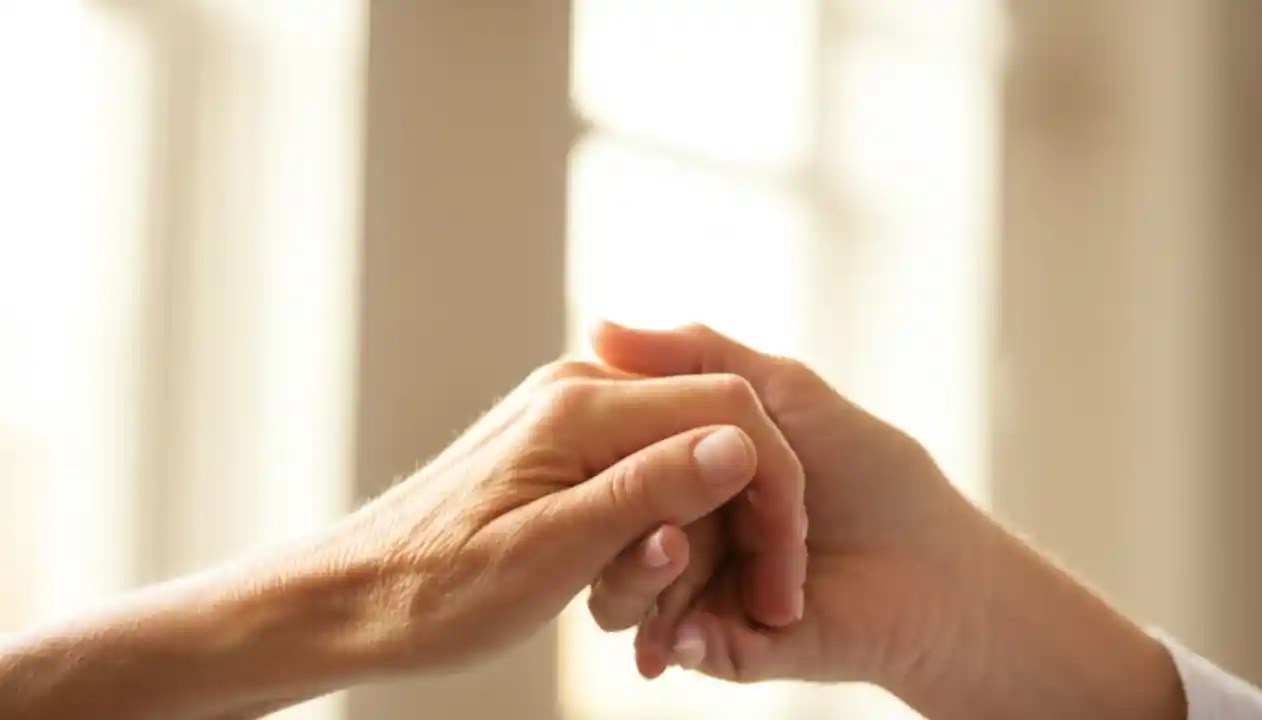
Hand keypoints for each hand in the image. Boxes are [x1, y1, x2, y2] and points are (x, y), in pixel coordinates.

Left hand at [305, 360, 805, 673]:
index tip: (784, 561)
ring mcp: (566, 414)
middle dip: (745, 509)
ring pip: (680, 452)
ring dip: (699, 528)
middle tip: (754, 598)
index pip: (727, 411)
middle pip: (711, 424)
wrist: (352, 598)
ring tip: (671, 606)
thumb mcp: (550, 553)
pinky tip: (642, 579)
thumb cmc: (437, 590)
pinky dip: (661, 524)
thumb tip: (741, 445)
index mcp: (580, 406)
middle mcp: (578, 391)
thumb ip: (648, 490)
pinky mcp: (558, 445)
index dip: (774, 482)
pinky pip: (641, 469)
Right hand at [588, 323, 1184, 719]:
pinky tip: (682, 629)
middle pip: (612, 524)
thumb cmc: (871, 473)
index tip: (578, 432)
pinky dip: (674, 635)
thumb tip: (596, 325)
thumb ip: (694, 355)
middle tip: (638, 500)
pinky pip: (678, 644)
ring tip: (669, 553)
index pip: (613, 457)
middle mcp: (682, 527)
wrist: (937, 570)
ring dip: (638, 576)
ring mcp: (699, 590)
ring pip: (630, 590)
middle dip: (614, 514)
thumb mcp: (780, 390)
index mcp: (686, 467)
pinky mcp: (724, 646)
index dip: (597, 448)